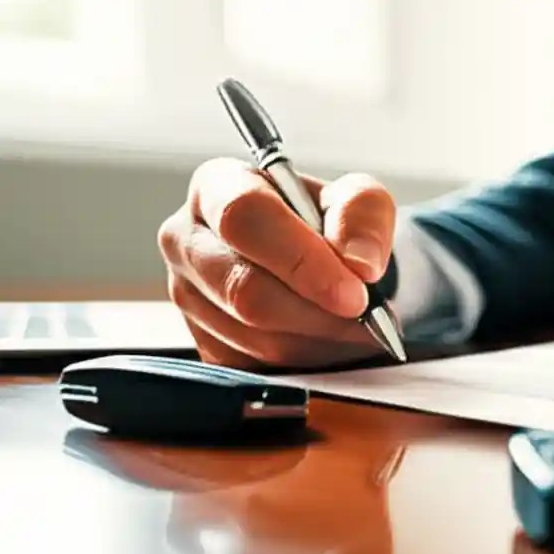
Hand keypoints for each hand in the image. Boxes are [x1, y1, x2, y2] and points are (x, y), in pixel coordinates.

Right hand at [159, 158, 395, 368]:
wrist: (324, 266)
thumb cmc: (334, 225)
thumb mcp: (361, 200)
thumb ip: (363, 218)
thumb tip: (359, 265)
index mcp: (217, 186)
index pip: (243, 217)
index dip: (300, 260)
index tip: (352, 294)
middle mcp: (186, 240)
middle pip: (243, 289)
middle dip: (317, 312)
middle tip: (368, 319)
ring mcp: (186, 296)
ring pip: (254, 336)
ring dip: (318, 340)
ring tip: (355, 328)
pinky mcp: (201, 343)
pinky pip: (255, 366)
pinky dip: (305, 362)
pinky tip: (328, 342)